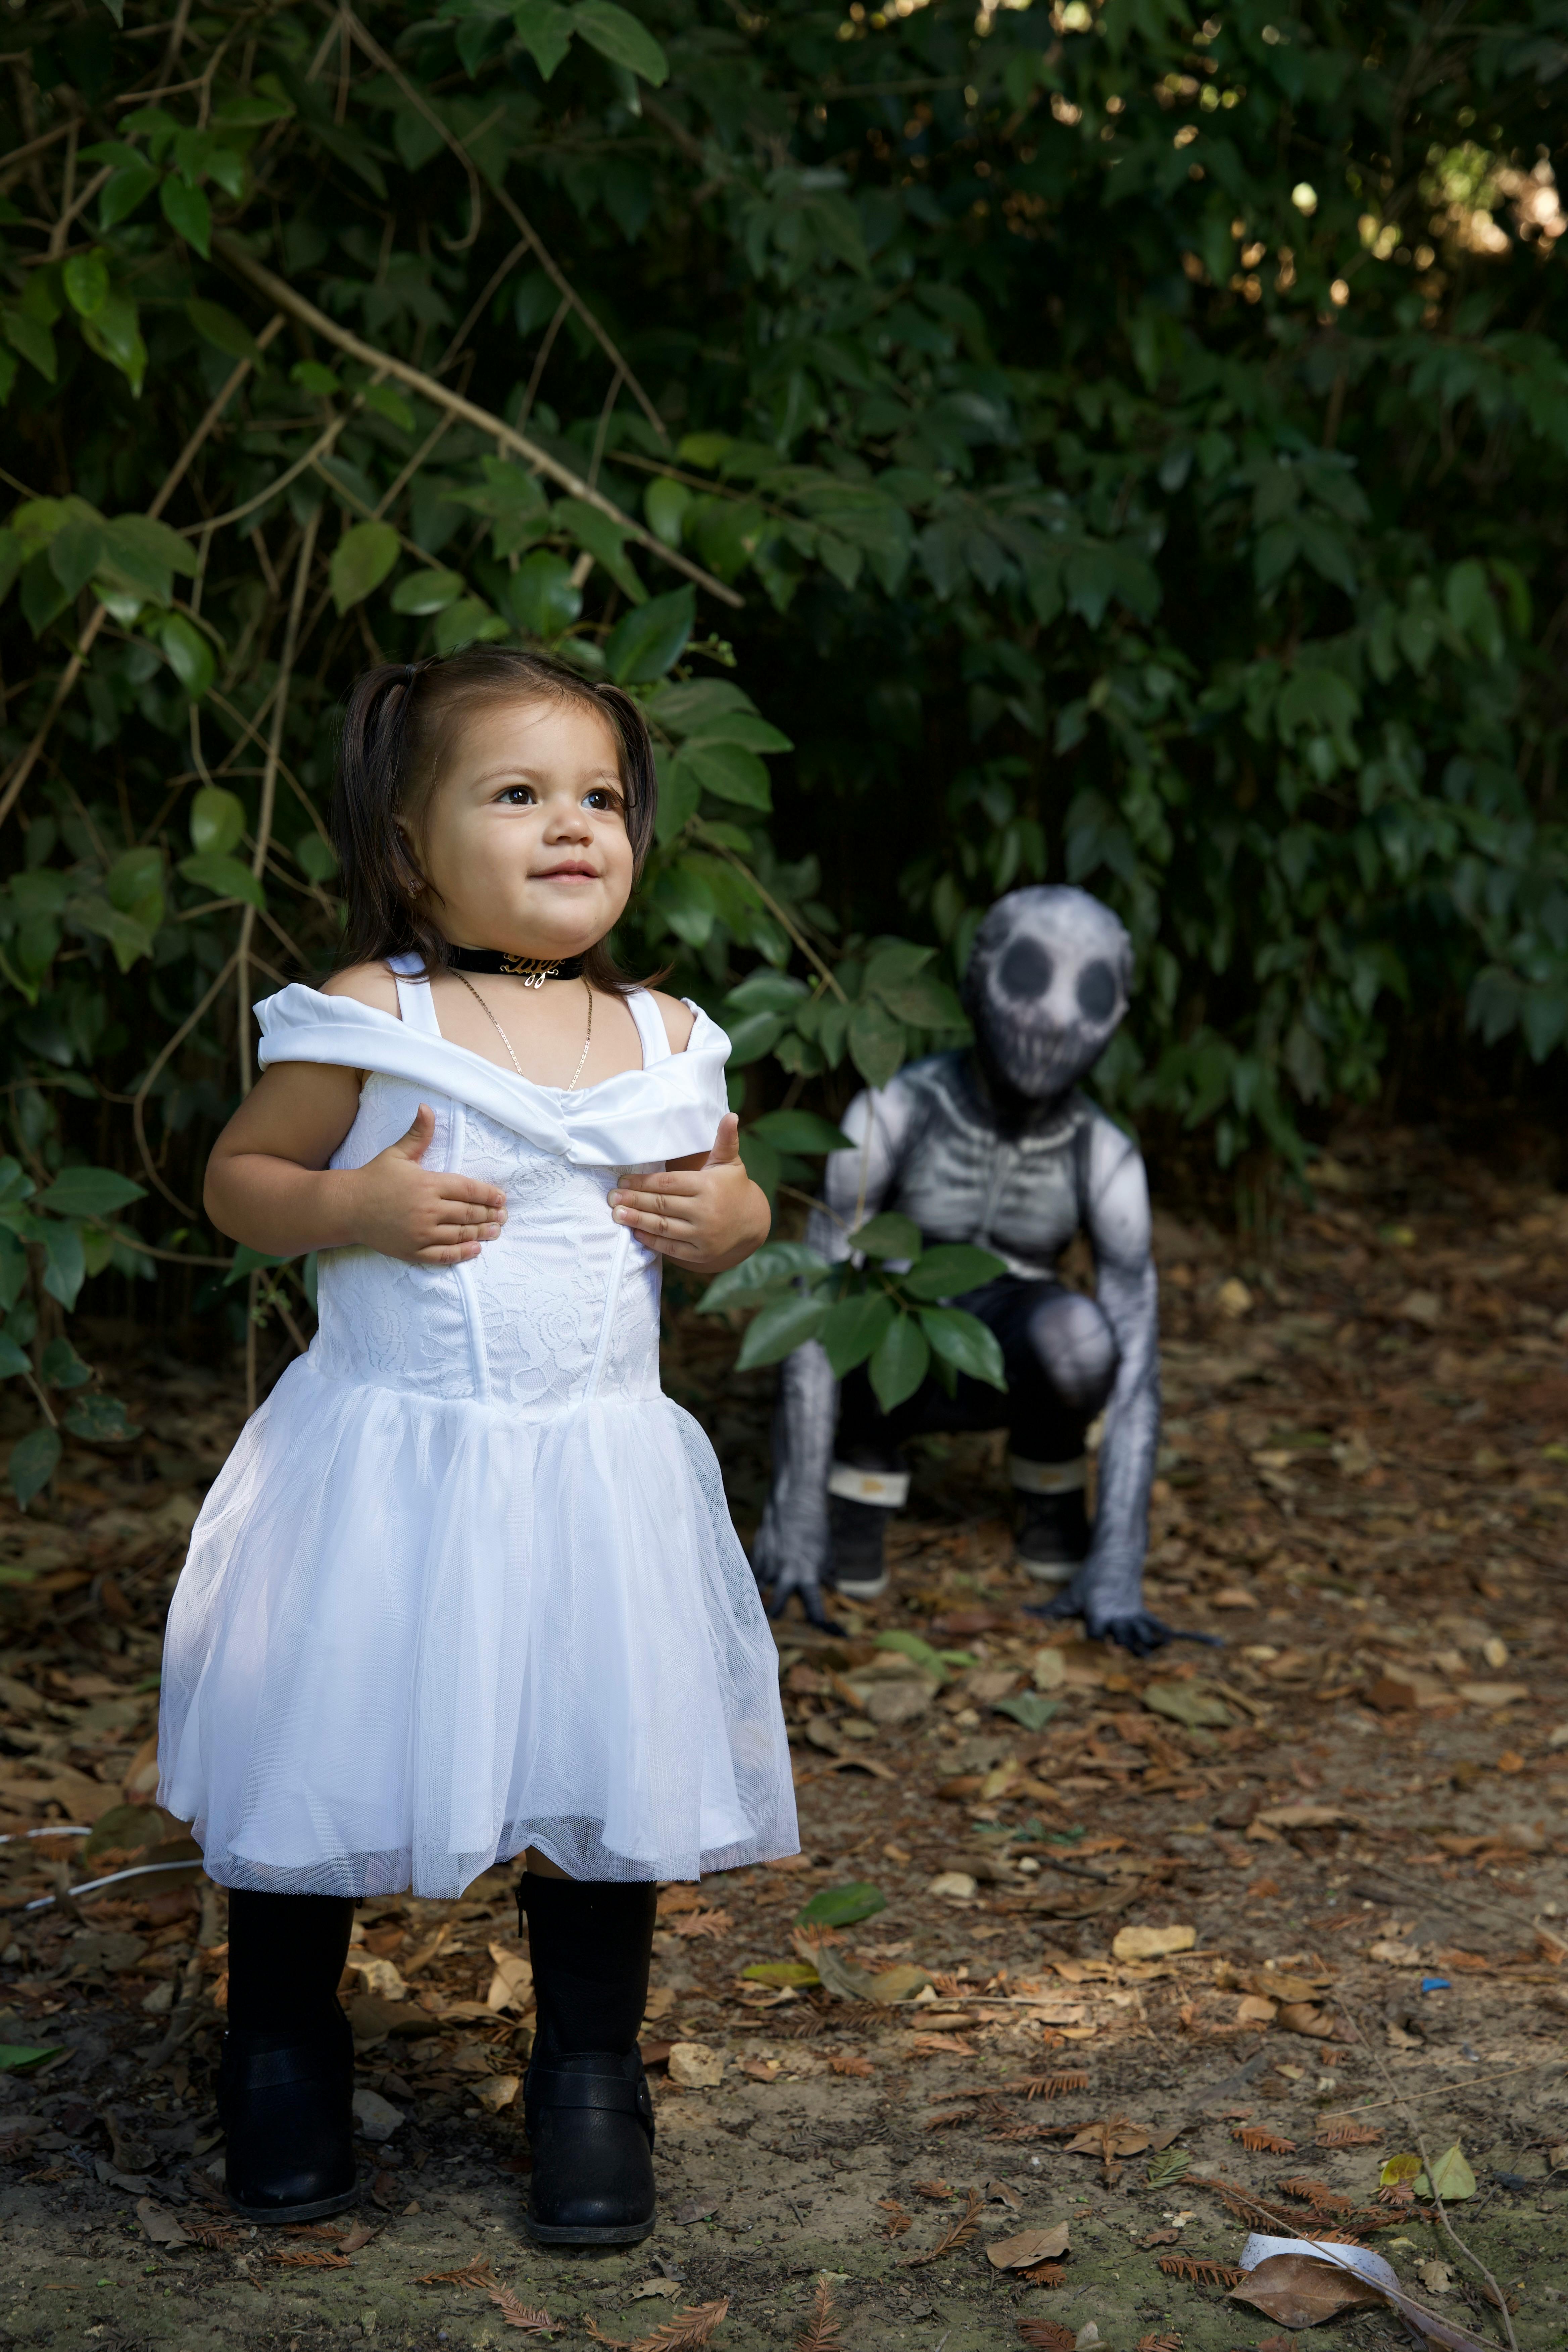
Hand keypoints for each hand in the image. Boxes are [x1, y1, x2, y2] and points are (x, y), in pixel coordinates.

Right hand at [342, 1105, 506, 1264]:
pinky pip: (444, 1256)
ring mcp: (420, 1233)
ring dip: (481, 1233)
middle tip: (503, 1216)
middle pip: (468, 1213)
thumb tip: (426, 1107)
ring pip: (460, 1234)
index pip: (468, 1190)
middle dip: (489, 1215)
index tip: (502, 1198)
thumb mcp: (397, 1153)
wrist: (346, 1207)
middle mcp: (427, 1210)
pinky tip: (475, 1249)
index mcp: (428, 1184)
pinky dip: (462, 1253)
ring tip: (495, 1231)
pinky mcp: (412, 1251)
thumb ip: (418, 1134)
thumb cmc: (374, 1178)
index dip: (488, 1195)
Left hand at [607, 1114, 769, 1271]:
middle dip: (634, 1200)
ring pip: (663, 1226)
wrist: (752, 1222)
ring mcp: (703, 1234)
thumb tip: (730, 1115)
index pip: (668, 1183)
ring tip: (617, 1214)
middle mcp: (705, 1211)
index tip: (622, 1181)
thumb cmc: (733, 1187)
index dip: (642, 1182)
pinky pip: (671, 1246)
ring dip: (637, 1220)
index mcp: (708, 1186)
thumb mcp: (729, 1163)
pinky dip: (652, 1240)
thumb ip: (725, 1140)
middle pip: (661, 1204)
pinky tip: (636, 1232)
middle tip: (611, 1198)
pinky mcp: (701, 1253)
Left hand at [1033, 1556, 1224, 1657]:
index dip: (1095, 1634)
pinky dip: (1194, 1637)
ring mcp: (1136, 1618)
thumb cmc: (1087, 1583)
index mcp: (1099, 1614)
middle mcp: (1119, 1619)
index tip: (1095, 1637)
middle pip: (1126, 1639)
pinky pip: (1170, 1629)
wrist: (1115, 1559)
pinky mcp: (1147, 1617)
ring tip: (1161, 1654)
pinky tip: (1216, 1643)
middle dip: (1128, 1646)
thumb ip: (1046, 1610)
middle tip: (1131, 1652)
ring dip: (1153, 1646)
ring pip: (1149, 1636)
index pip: (1096, 1631)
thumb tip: (1019, 1614)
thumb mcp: (1066, 1596)